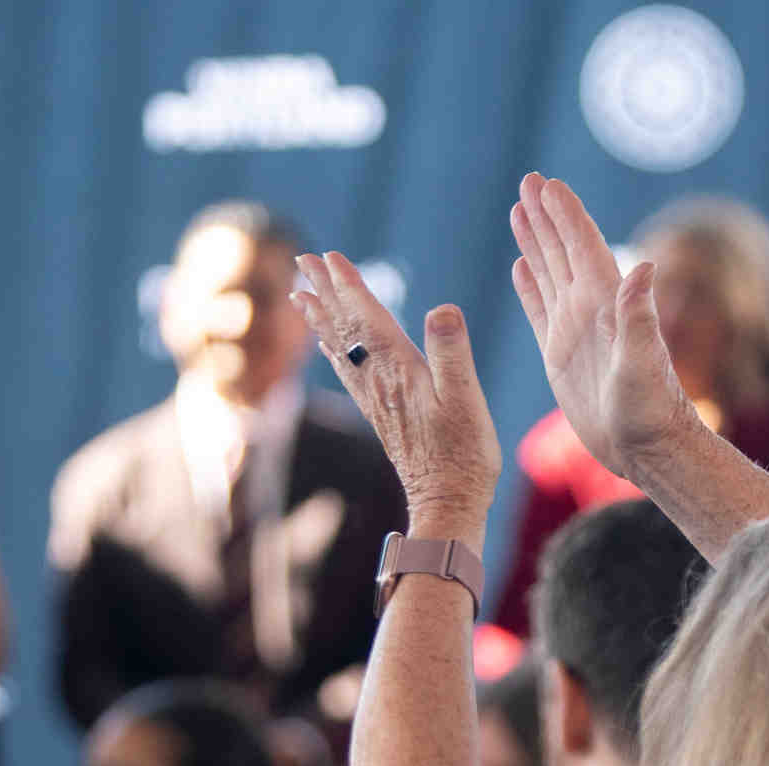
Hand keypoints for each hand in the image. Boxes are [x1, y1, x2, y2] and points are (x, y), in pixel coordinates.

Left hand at [289, 253, 497, 534]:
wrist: (448, 506)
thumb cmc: (463, 457)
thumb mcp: (467, 401)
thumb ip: (452, 353)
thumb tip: (441, 309)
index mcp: (399, 372)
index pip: (367, 318)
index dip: (349, 286)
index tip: (328, 256)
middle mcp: (380, 383)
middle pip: (346, 328)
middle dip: (325, 292)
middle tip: (304, 259)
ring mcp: (378, 401)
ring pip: (342, 349)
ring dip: (323, 318)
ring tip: (302, 295)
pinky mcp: (383, 417)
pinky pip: (350, 374)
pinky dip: (335, 352)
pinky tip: (328, 347)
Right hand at [508, 173, 694, 480]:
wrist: (646, 449)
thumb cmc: (651, 410)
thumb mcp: (644, 363)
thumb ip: (639, 317)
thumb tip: (644, 267)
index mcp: (607, 304)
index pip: (583, 246)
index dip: (566, 214)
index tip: (548, 184)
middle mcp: (590, 310)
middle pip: (562, 250)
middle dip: (545, 215)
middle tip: (528, 180)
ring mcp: (574, 331)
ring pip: (548, 273)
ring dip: (535, 241)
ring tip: (519, 209)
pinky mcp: (559, 355)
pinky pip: (540, 310)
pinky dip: (529, 286)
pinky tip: (521, 266)